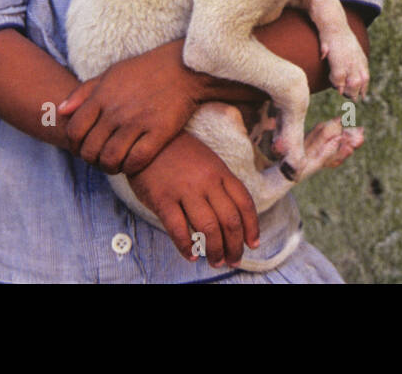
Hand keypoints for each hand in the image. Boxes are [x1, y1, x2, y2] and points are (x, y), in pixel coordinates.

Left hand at [58, 41, 199, 176]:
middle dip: (91, 160)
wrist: (184, 68)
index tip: (83, 147)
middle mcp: (116, 111)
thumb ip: (83, 92)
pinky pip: (136, 160)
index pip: (74, 131)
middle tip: (100, 158)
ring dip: (109, 167)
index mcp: (102, 96)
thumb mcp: (111, 73)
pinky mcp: (159, 132)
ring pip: (110, 159)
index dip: (74, 145)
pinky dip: (130, 167)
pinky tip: (132, 163)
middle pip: (90, 149)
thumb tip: (60, 111)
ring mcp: (138, 122)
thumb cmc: (145, 70)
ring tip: (115, 164)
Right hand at [128, 132, 260, 266]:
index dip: (252, 227)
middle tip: (234, 260)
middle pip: (229, 220)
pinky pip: (178, 229)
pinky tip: (191, 256)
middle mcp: (206, 181)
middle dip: (235, 245)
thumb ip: (220, 185)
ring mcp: (184, 190)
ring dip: (215, 250)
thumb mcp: (208, 162)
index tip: (252, 244)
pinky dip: (186, 247)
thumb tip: (233, 218)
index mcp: (220, 172)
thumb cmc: (180, 154)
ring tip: (216, 262)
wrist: (148, 140)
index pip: (244, 203)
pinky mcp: (162, 198)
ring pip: (208, 228)